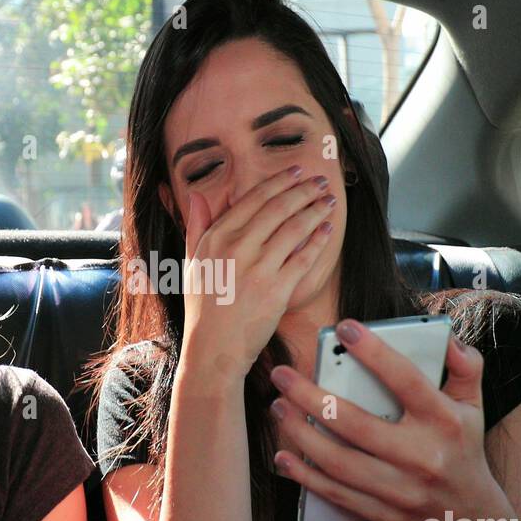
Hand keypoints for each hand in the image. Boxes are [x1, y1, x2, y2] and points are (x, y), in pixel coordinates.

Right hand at [178, 165, 335, 376]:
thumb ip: (196, 225)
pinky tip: (327, 231)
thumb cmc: (203, 307)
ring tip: (329, 202)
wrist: (213, 347)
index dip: (280, 182)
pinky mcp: (277, 289)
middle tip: (320, 181)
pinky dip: (318, 241)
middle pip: (278, 208)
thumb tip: (197, 195)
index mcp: (216, 237)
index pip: (254, 199)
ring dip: (316, 210)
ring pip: (294, 228)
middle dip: (304, 190)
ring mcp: (258, 268)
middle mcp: (237, 248)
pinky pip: (303, 257)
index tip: (296, 172)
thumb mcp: (191, 262)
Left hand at [268, 319, 512, 520]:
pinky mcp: (383, 513)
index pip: (406, 380)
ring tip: (278, 407)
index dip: (374, 352)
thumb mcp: (474, 406)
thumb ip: (465, 367)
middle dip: (310, 397)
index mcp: (443, 422)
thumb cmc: (463, 450)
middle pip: (355, 424)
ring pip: (339, 461)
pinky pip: (337, 494)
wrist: (472, 518)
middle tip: (282, 375)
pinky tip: (284, 458)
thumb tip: (445, 336)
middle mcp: (421, 456)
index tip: (344, 328)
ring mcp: (401, 489)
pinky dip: (305, 477)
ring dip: (300, 434)